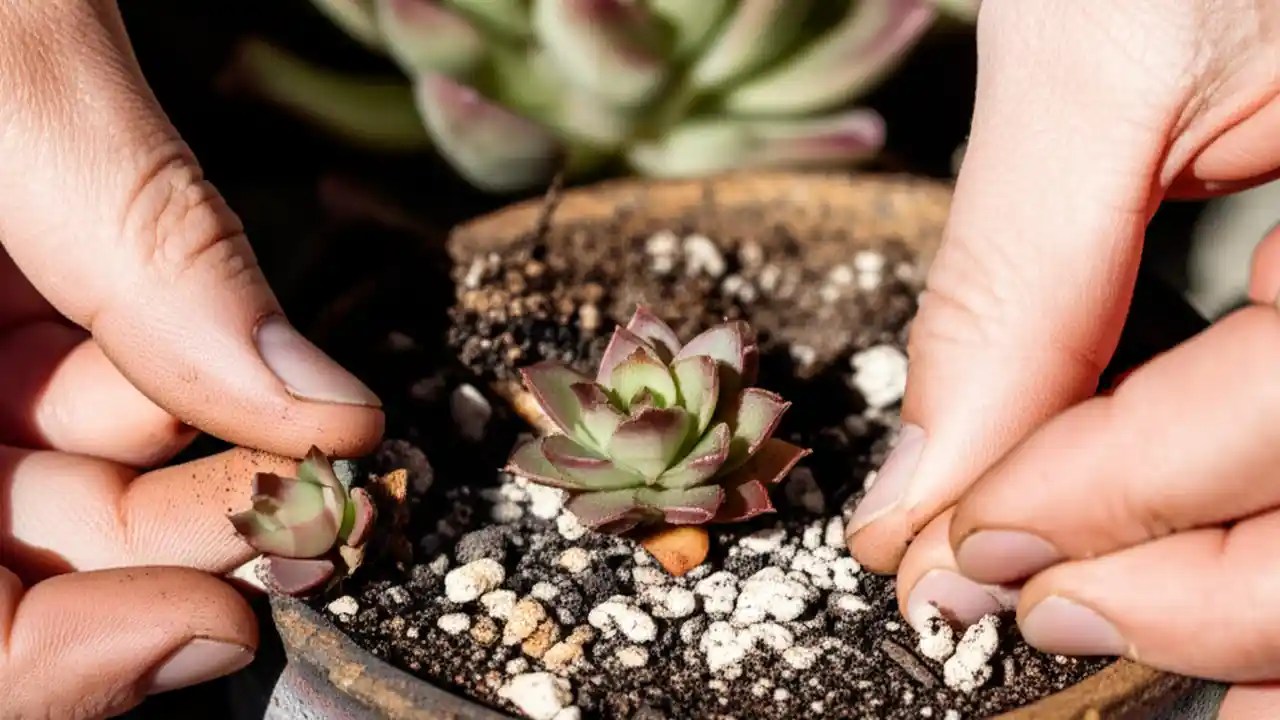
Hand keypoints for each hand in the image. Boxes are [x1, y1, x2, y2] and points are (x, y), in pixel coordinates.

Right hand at [0, 1, 382, 715]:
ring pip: (58, 475)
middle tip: (315, 500)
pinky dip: (162, 376)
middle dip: (173, 539)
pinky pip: (74, 383)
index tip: (222, 624)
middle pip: (17, 551)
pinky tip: (211, 340)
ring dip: (190, 459)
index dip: (67, 662)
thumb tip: (328, 411)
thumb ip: (156, 249)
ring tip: (290, 418)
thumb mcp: (19, 81)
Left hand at [840, 0, 1279, 711]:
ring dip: (1234, 621)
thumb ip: (1017, 283)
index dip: (1098, 499)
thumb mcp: (1096, 58)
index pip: (1278, 412)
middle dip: (1174, 592)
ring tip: (1088, 630)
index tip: (945, 543)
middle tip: (1000, 597)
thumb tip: (922, 486)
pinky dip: (1266, 568)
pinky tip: (1196, 623)